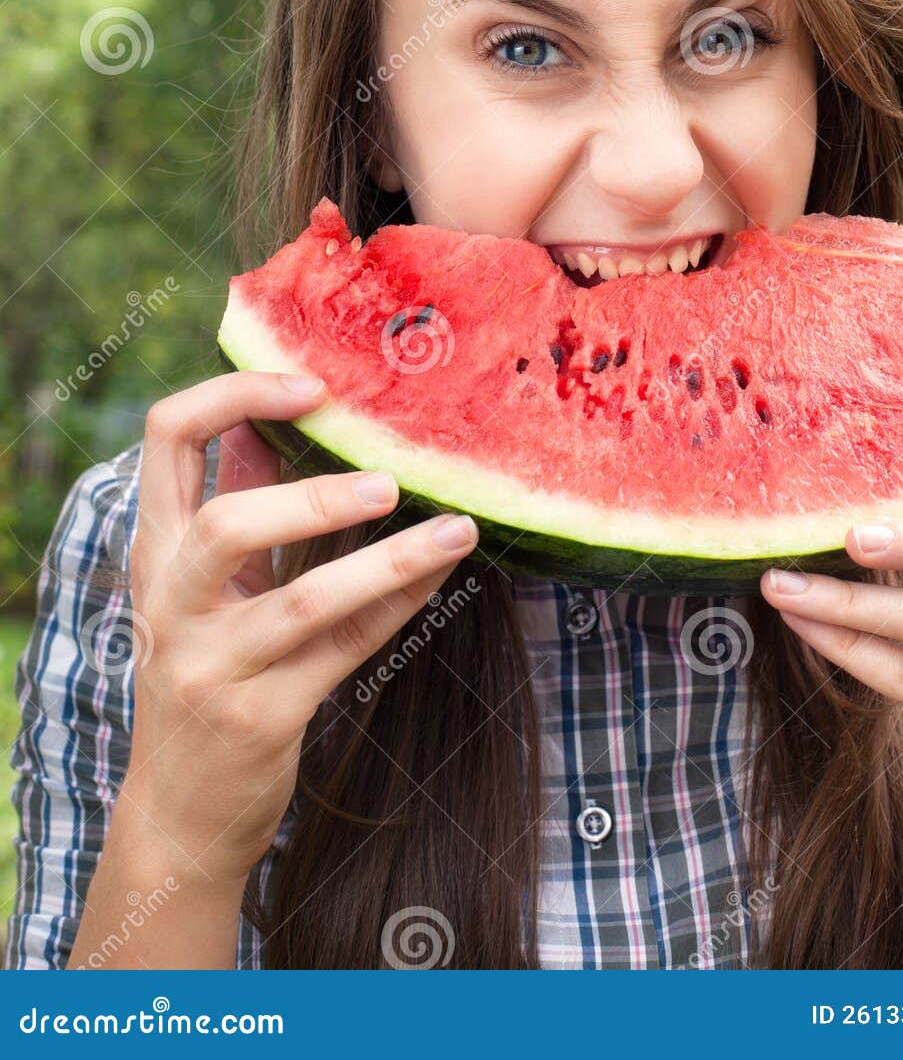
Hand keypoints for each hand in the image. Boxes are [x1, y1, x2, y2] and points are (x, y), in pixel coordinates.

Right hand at [120, 369, 478, 887]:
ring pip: (305, 599)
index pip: (166, 437)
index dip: (234, 394)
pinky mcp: (262, 716)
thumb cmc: (204, 669)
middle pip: (225, 524)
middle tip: (386, 481)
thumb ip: (234, 499)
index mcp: (155, 550)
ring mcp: (214, 664)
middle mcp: (172, 603)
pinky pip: (346, 650)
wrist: (179, 811)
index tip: (310, 385)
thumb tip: (275, 415)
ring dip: (388, 560)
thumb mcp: (201, 583)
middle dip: (314, 496)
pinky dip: (400, 605)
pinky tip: (442, 574)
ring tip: (452, 531)